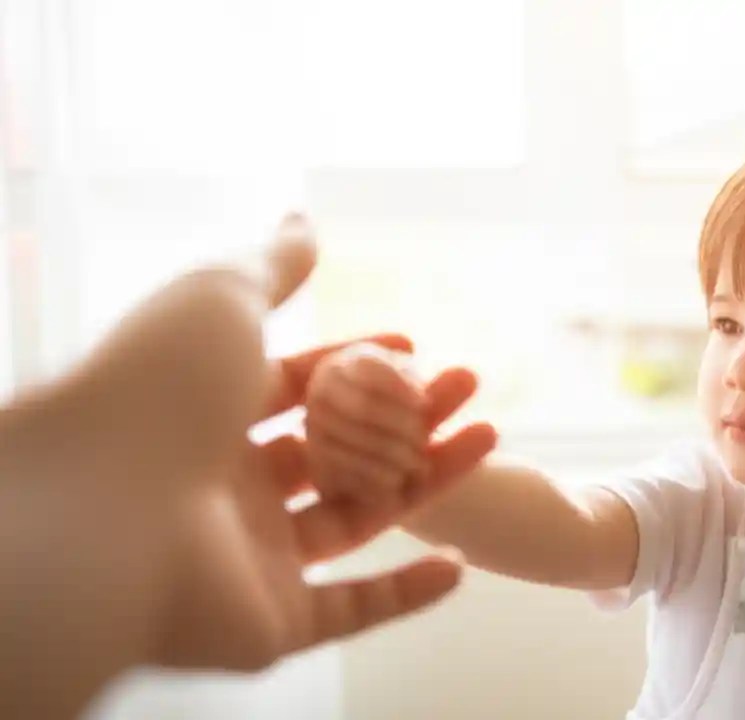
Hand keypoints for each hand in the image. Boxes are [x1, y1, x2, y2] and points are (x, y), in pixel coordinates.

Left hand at [149, 219, 497, 669]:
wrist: (98, 509)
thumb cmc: (157, 388)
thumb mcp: (221, 299)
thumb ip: (270, 267)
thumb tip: (303, 221)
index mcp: (202, 414)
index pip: (295, 386)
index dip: (356, 361)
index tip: (414, 343)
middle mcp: (222, 488)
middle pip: (336, 450)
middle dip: (407, 413)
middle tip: (469, 384)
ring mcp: (246, 559)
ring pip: (355, 519)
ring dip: (426, 481)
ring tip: (489, 437)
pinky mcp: (269, 624)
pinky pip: (351, 611)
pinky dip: (404, 593)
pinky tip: (456, 566)